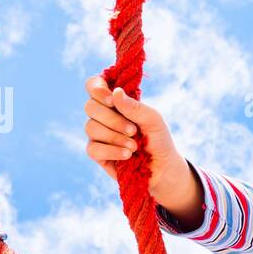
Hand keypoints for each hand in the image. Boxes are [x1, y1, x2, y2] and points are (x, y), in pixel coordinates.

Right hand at [84, 74, 183, 197]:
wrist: (162, 168)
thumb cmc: (158, 139)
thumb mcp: (153, 120)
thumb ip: (135, 107)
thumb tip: (115, 93)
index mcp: (115, 101)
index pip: (94, 85)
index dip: (97, 89)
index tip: (111, 99)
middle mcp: (103, 115)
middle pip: (90, 106)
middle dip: (112, 119)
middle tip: (134, 130)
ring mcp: (98, 134)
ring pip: (90, 127)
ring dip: (115, 137)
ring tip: (134, 147)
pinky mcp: (97, 153)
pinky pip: (93, 148)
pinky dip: (111, 151)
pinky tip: (127, 155)